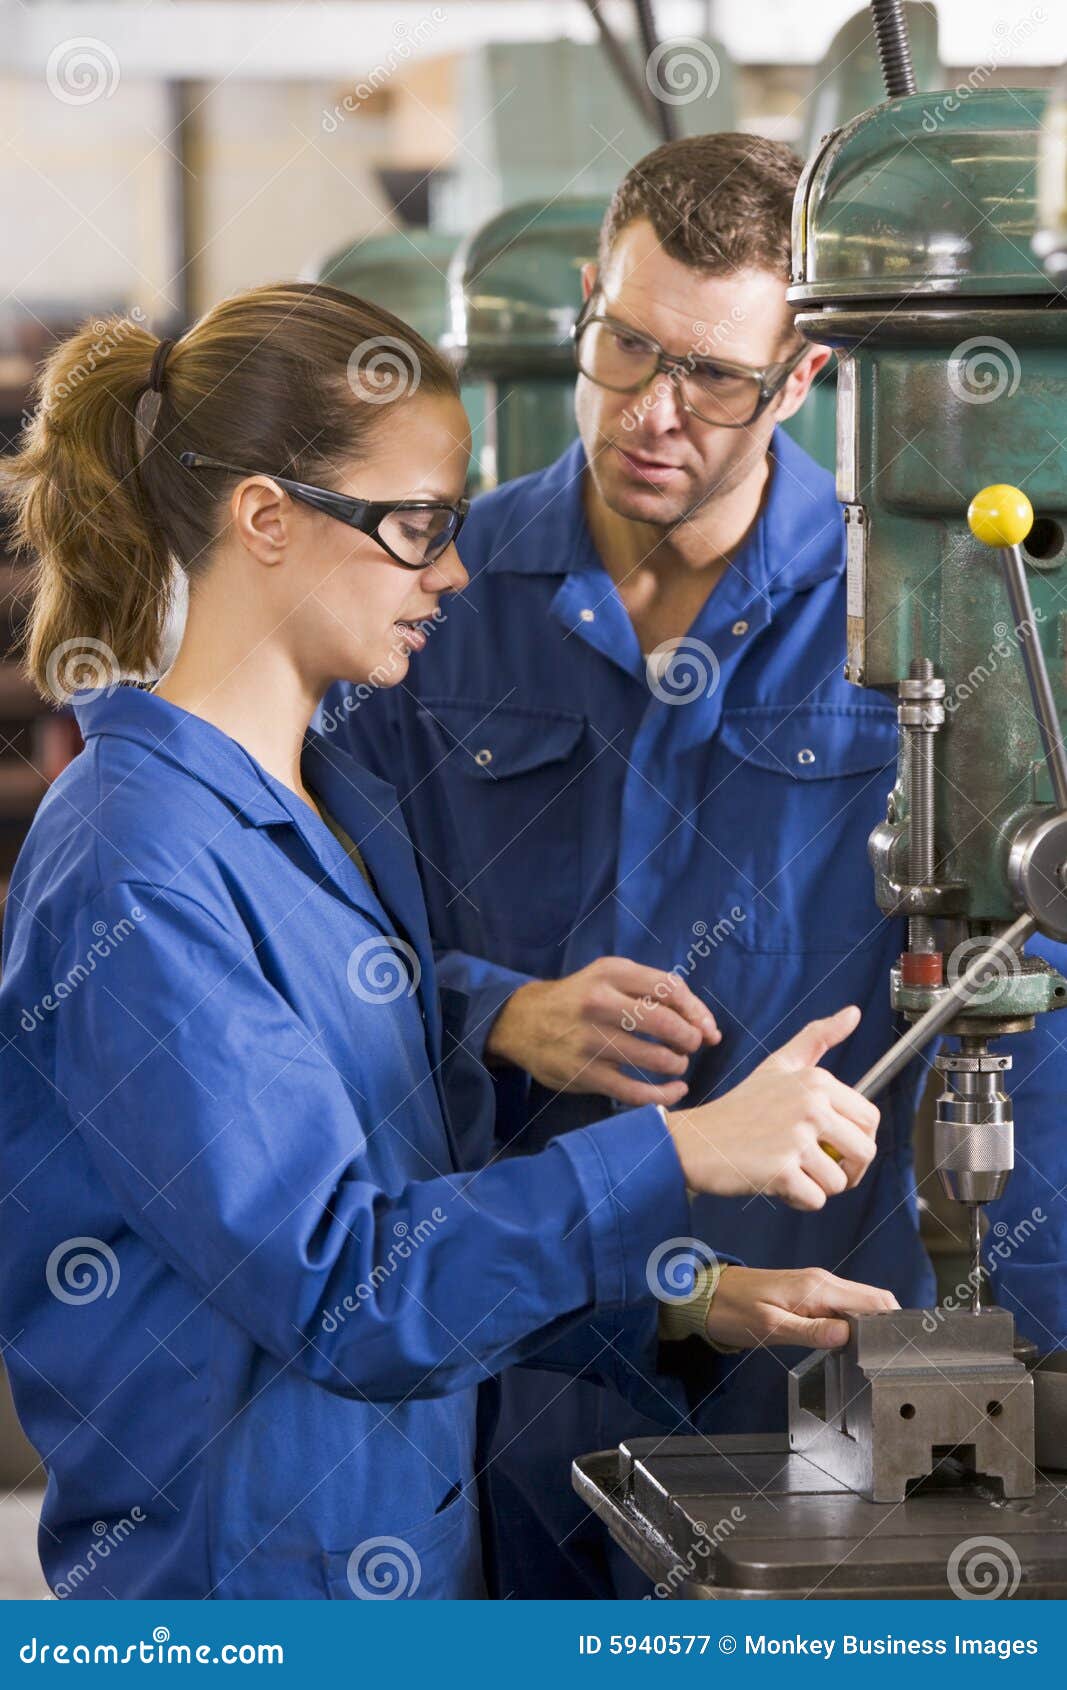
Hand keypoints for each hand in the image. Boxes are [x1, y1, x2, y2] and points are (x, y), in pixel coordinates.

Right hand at [485, 957, 720, 1107]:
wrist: (523, 1021)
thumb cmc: (581, 998)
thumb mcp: (610, 978)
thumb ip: (655, 992)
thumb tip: (706, 1026)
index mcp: (611, 973)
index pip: (671, 989)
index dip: (698, 1012)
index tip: (708, 1030)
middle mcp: (599, 1003)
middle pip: (666, 1024)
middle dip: (690, 1040)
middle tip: (690, 1047)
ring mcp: (590, 1040)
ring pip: (654, 1059)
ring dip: (677, 1065)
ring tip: (676, 1065)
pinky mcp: (584, 1073)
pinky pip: (635, 1092)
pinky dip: (663, 1096)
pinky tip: (673, 1092)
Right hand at [665, 1005, 878, 1209]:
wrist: (697, 1141)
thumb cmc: (741, 1107)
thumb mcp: (779, 1065)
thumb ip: (817, 1038)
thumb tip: (854, 1012)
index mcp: (817, 1081)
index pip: (870, 1118)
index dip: (858, 1139)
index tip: (836, 1146)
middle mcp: (811, 1105)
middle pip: (865, 1152)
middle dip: (848, 1169)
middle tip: (820, 1169)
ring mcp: (796, 1139)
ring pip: (840, 1181)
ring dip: (820, 1187)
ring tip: (793, 1173)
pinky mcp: (782, 1171)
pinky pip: (815, 1200)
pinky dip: (799, 1200)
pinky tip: (779, 1185)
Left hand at [704, 1264, 898, 1349]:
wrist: (708, 1296)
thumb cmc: (733, 1311)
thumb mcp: (771, 1327)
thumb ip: (811, 1331)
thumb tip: (847, 1335)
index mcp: (817, 1288)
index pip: (873, 1300)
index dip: (893, 1321)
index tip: (900, 1346)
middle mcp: (822, 1281)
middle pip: (873, 1300)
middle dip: (888, 1324)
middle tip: (890, 1356)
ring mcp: (816, 1286)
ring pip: (860, 1303)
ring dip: (871, 1324)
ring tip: (874, 1353)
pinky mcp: (809, 1293)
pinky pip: (843, 1305)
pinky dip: (855, 1321)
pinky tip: (851, 1342)